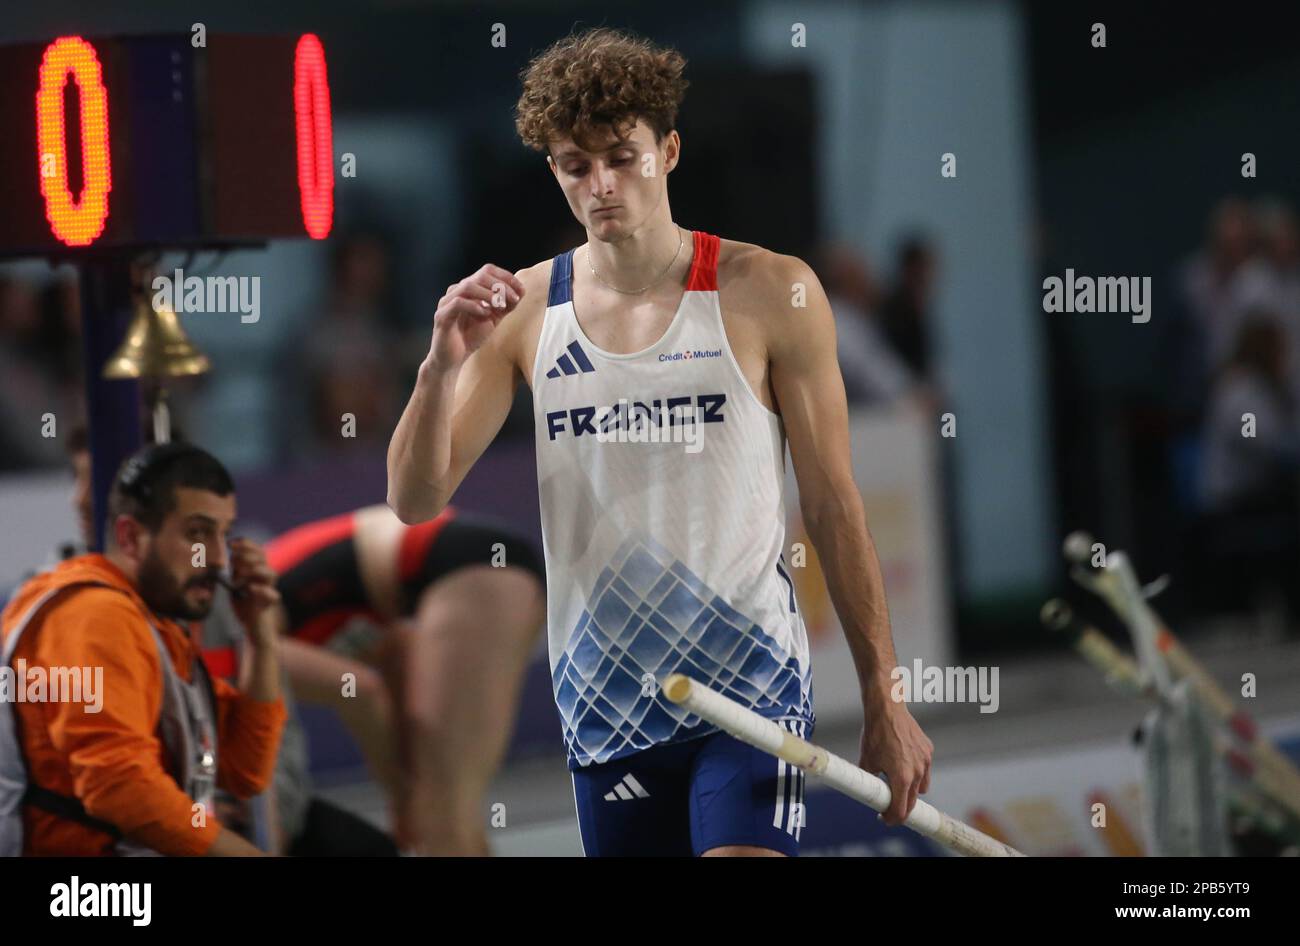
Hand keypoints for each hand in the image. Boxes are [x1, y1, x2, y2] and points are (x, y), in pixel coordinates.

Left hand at [226, 537, 279, 642]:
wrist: (253, 626)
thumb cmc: (244, 603)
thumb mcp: (235, 583)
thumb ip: (234, 570)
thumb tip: (224, 555)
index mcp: (258, 569)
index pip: (257, 550)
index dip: (246, 544)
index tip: (230, 543)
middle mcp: (266, 577)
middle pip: (264, 558)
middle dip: (248, 554)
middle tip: (233, 558)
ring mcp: (269, 590)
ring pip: (271, 573)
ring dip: (255, 570)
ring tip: (240, 572)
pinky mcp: (269, 605)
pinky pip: (272, 595)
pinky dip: (261, 590)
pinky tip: (249, 588)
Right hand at [428, 265, 524, 370]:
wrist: (452, 359)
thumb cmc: (470, 337)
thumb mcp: (493, 319)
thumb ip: (505, 306)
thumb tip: (521, 292)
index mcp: (469, 289)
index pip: (488, 271)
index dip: (507, 277)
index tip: (521, 290)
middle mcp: (457, 291)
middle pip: (480, 275)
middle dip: (501, 285)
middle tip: (515, 298)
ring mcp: (447, 302)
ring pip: (468, 286)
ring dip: (489, 294)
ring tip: (501, 305)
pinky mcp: (442, 315)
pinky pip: (458, 303)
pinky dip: (474, 306)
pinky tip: (485, 314)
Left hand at [858, 692, 932, 826]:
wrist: (886, 709)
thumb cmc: (875, 734)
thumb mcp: (866, 761)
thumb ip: (870, 781)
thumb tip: (869, 793)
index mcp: (902, 777)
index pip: (901, 810)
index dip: (892, 819)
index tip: (885, 819)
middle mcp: (918, 771)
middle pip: (913, 801)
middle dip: (901, 807)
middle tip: (889, 807)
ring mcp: (925, 760)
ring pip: (922, 786)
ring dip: (911, 789)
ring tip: (896, 782)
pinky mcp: (928, 749)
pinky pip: (924, 768)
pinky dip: (915, 770)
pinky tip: (902, 761)